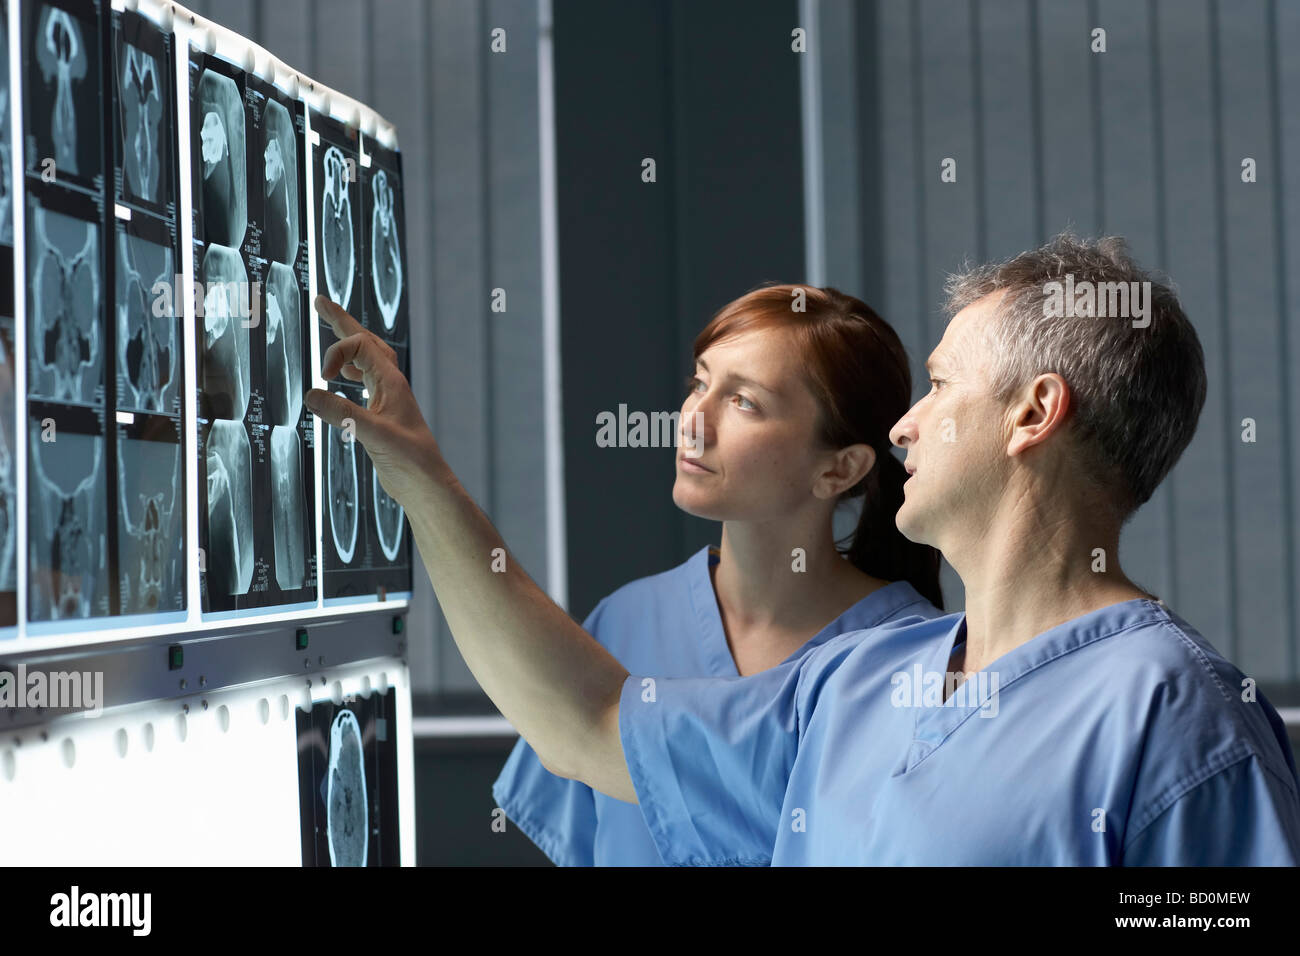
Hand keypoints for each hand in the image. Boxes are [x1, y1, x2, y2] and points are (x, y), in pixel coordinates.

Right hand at [305, 295, 441, 507]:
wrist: (425, 485)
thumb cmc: (410, 461)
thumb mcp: (373, 435)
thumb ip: (342, 414)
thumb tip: (311, 394)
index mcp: (392, 382)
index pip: (360, 346)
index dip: (337, 352)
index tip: (323, 376)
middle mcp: (390, 385)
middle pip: (365, 342)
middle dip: (342, 321)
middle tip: (320, 302)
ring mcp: (386, 399)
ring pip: (367, 360)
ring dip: (348, 344)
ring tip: (332, 327)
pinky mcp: (381, 415)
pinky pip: (365, 382)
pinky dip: (351, 372)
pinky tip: (341, 376)